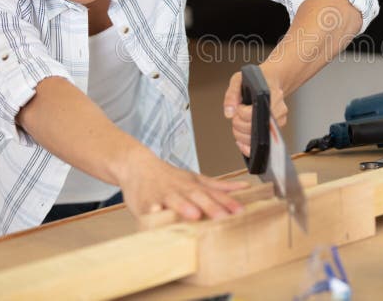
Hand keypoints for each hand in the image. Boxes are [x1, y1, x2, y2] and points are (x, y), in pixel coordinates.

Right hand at [118, 147, 247, 220]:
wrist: (138, 166)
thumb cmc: (170, 177)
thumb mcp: (196, 179)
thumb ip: (219, 187)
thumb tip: (245, 187)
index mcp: (194, 185)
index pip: (214, 194)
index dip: (227, 202)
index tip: (240, 211)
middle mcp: (181, 189)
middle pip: (197, 196)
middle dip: (211, 206)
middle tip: (223, 217)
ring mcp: (163, 194)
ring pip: (175, 200)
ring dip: (184, 206)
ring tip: (194, 214)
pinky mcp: (145, 201)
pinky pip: (149, 207)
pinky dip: (152, 210)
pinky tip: (156, 214)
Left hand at [223, 65, 287, 156]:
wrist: (271, 80)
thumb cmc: (257, 79)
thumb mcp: (239, 79)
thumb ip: (232, 94)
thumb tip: (229, 113)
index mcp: (271, 94)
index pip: (254, 113)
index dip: (241, 113)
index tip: (239, 107)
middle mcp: (279, 109)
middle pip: (255, 128)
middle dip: (239, 125)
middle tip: (237, 115)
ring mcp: (279, 120)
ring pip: (259, 139)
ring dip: (242, 135)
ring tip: (239, 123)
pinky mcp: (277, 130)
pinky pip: (263, 144)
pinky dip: (249, 145)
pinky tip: (242, 140)